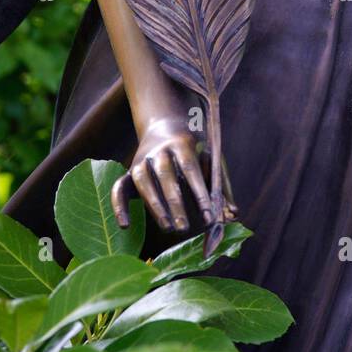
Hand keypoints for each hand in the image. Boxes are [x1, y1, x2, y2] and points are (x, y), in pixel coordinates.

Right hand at [111, 112, 236, 235]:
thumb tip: (233, 215)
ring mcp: (142, 159)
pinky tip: (125, 225)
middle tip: (185, 228)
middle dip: (175, 204)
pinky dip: (119, 206)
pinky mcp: (130, 170)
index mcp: (183, 143)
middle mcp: (159, 150)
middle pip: (166, 176)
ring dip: (154, 206)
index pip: (191, 169)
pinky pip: (119, 188)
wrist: (164, 124)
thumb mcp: (209, 158)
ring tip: (168, 228)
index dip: (199, 193)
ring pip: (143, 182)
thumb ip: (220, 186)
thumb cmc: (194, 149)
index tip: (208, 217)